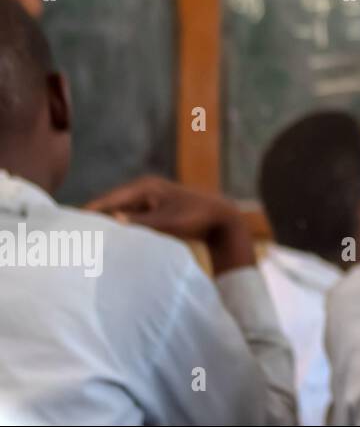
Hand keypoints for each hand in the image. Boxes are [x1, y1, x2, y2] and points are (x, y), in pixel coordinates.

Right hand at [87, 176, 252, 275]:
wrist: (221, 219)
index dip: (89, 212)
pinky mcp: (153, 209)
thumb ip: (140, 223)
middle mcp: (144, 189)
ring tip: (86, 239)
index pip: (109, 199)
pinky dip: (120, 226)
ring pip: (119, 212)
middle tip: (73, 235)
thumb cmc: (196, 219)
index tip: (71, 225)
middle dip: (95, 218)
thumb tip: (113, 219)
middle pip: (111, 204)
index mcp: (145, 186)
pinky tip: (109, 240)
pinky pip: (130, 217)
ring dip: (107, 224)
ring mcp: (149, 198)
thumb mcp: (167, 223)